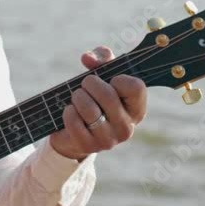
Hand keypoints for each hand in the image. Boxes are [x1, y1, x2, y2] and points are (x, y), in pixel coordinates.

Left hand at [49, 46, 147, 160]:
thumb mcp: (102, 75)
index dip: (119, 78)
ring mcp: (108, 140)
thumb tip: (88, 58)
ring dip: (77, 97)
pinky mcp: (88, 146)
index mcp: (136, 109)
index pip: (136, 87)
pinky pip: (74, 121)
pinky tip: (70, 111)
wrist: (74, 130)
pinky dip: (68, 111)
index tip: (111, 80)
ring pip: (90, 109)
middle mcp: (127, 127)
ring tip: (77, 97)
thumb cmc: (94, 97)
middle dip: (90, 83)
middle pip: (108, 96)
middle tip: (85, 84)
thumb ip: (101, 58)